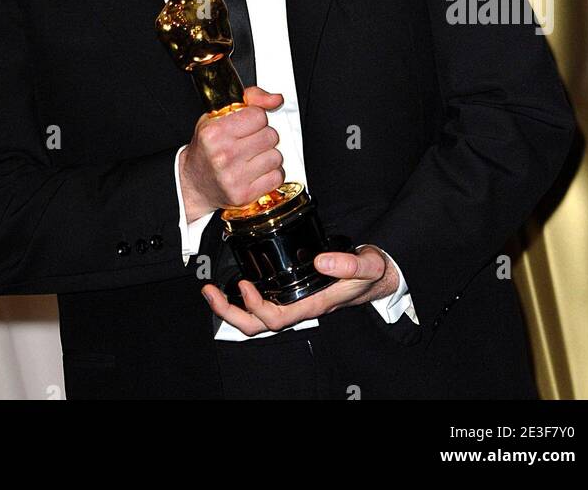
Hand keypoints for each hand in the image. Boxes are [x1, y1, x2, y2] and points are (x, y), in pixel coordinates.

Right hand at [179, 86, 285, 223]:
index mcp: (214, 133)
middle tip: (250, 142)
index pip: (258, 116)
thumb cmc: (207, 148)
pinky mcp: (244, 195)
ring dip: (268, 156)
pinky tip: (257, 172)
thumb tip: (277, 99)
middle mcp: (223, 155)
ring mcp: (234, 177)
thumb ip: (250, 100)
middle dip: (264, 137)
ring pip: (276, 157)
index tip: (248, 125)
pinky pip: (276, 177)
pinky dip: (271, 174)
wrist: (194, 183)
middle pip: (270, 136)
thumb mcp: (218, 117)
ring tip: (253, 158)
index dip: (256, 119)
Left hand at [201, 244, 397, 334]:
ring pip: (256, 320)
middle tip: (210, 291)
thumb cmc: (370, 276)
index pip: (277, 317)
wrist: (377, 278)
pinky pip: (261, 305)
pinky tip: (233, 284)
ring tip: (211, 290)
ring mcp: (293, 303)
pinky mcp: (290, 294)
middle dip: (230, 313)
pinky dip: (242, 299)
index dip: (256, 306)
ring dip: (231, 308)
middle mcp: (299, 308)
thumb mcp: (367, 266)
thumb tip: (321, 261)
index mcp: (313, 304)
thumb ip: (349, 265)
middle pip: (258, 326)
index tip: (244, 284)